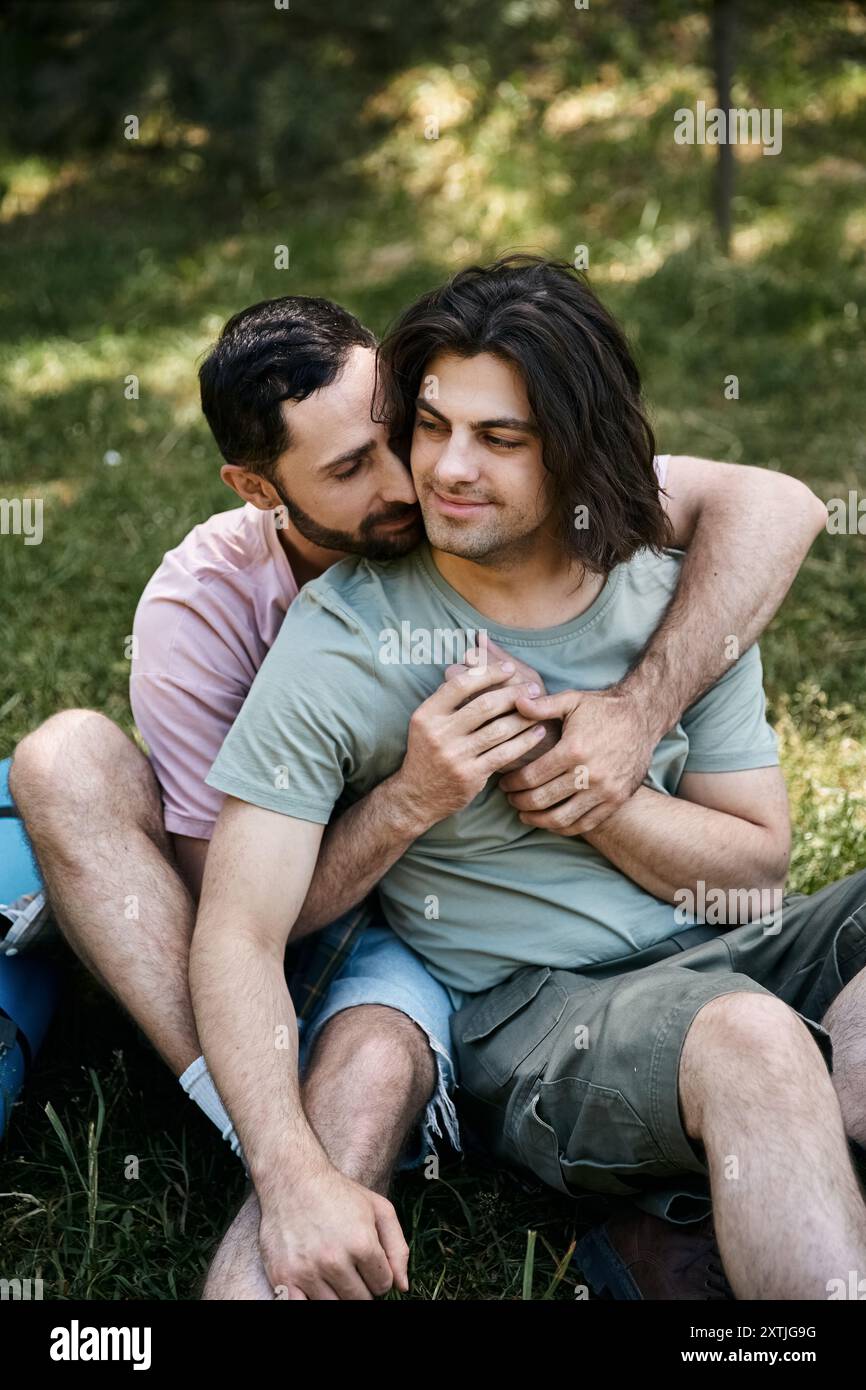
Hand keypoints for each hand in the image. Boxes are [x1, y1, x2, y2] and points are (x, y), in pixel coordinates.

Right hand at [261, 1164, 409, 1299]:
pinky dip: (311, 1300)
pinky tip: (315, 1286)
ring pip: (335, 1307)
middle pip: (360, 1300)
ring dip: (338, 1294)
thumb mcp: (379, 1209)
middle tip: (352, 1268)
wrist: (292, 1180)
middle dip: (361, 1287)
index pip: (383, 1285)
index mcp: (361, 1243)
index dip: (379, 1276)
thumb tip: (403, 1286)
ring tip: (334, 1273)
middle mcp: (334, 1260)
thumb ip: (398, 1248)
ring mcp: (306, 1271)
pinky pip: (302, 1308)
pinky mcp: (283, 1277)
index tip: (369, 1263)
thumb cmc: (339, 1194)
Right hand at [390, 659, 548, 831]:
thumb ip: (447, 698)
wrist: (417, 795)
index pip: (460, 685)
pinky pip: (505, 753)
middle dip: (513, 693)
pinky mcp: (471, 775)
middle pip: (484, 705)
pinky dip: (525, 741)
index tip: (509, 667)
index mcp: (426, 715)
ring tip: (539, 707)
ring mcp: (455, 756)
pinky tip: (537, 732)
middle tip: (533, 687)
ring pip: (498, 729)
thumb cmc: (427, 752)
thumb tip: (474, 665)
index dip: (487, 673)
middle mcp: (439, 734)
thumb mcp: (426, 723)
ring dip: (524, 716)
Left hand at [498, 684, 655, 834]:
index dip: (512, 783)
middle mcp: (590, 774)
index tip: (504, 782)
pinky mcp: (616, 801)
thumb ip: (542, 705)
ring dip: (537, 820)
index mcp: (574, 750)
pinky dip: (563, 828)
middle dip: (519, 802)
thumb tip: (515, 703)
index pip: (532, 777)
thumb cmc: (603, 708)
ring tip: (524, 814)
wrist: (643, 718)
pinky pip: (585, 824)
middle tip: (510, 799)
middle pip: (542, 800)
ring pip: (561, 819)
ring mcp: (605, 791)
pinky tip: (550, 821)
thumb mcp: (572, 700)